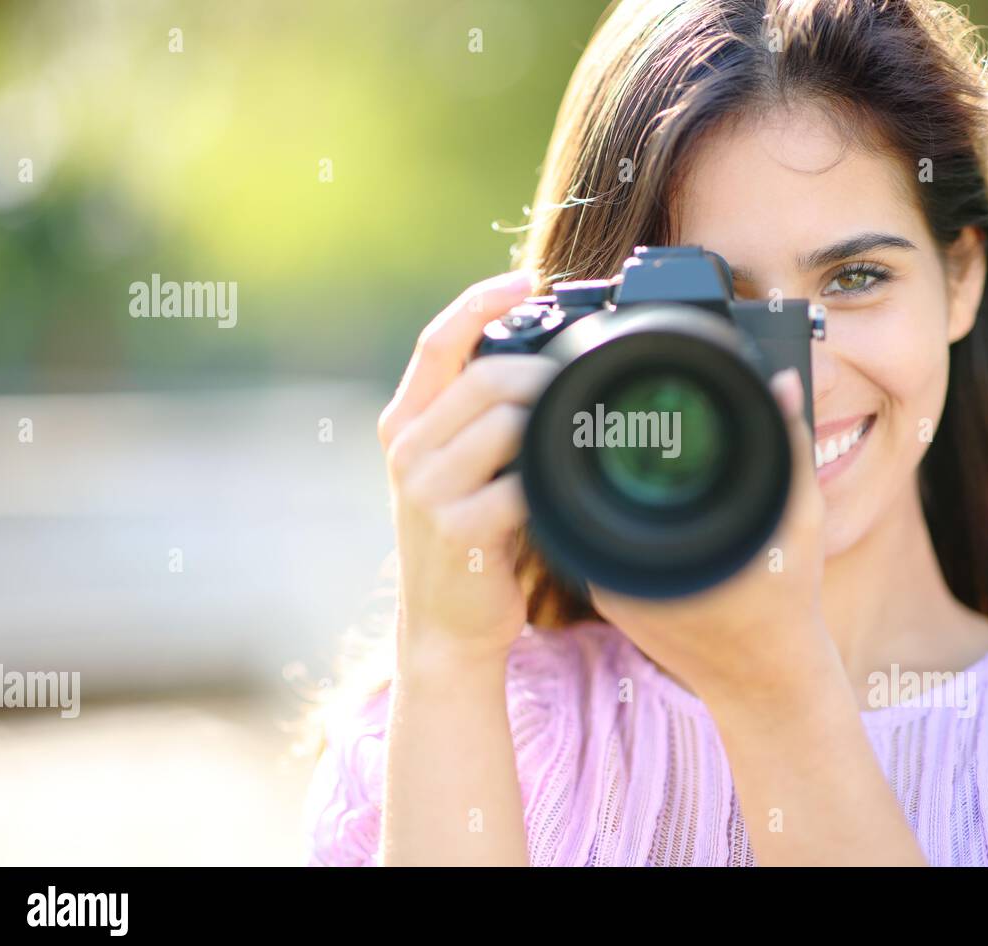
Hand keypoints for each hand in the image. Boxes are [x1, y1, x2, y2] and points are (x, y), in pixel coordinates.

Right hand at [377, 269, 558, 661]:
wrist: (447, 624)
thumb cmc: (469, 535)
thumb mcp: (458, 466)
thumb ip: (480, 417)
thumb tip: (546, 358)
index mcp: (406, 424)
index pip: (436, 342)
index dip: (479, 302)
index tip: (526, 278)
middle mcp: (407, 451)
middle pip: (482, 376)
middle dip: (541, 369)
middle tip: (581, 379)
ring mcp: (427, 492)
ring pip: (505, 423)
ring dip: (554, 421)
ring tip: (582, 431)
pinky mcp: (457, 532)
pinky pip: (519, 484)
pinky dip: (552, 477)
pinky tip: (568, 483)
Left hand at [588, 368, 833, 700]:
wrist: (765, 684)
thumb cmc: (787, 604)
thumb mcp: (798, 520)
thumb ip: (790, 447)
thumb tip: (785, 381)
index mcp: (662, 544)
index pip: (612, 465)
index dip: (616, 425)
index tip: (624, 397)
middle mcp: (622, 563)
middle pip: (596, 480)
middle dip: (612, 442)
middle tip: (624, 405)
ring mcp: (608, 585)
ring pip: (595, 507)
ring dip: (612, 478)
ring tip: (630, 441)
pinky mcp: (610, 597)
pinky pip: (603, 535)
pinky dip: (621, 512)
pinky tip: (643, 495)